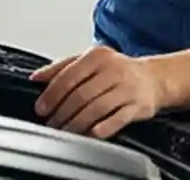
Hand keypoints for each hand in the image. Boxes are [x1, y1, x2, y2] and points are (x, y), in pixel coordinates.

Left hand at [31, 46, 163, 138]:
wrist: (153, 78)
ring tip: (66, 131)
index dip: (52, 94)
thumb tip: (36, 77)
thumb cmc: (118, 70)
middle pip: (80, 95)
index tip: (42, 108)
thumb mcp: (91, 61)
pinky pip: (117, 119)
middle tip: (52, 124)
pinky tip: (91, 133)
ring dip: (77, 124)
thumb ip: (63, 67)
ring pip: (96, 108)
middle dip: (62, 113)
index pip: (69, 76)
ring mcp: (127, 88)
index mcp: (97, 56)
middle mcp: (113, 70)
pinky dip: (103, 128)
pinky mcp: (138, 105)